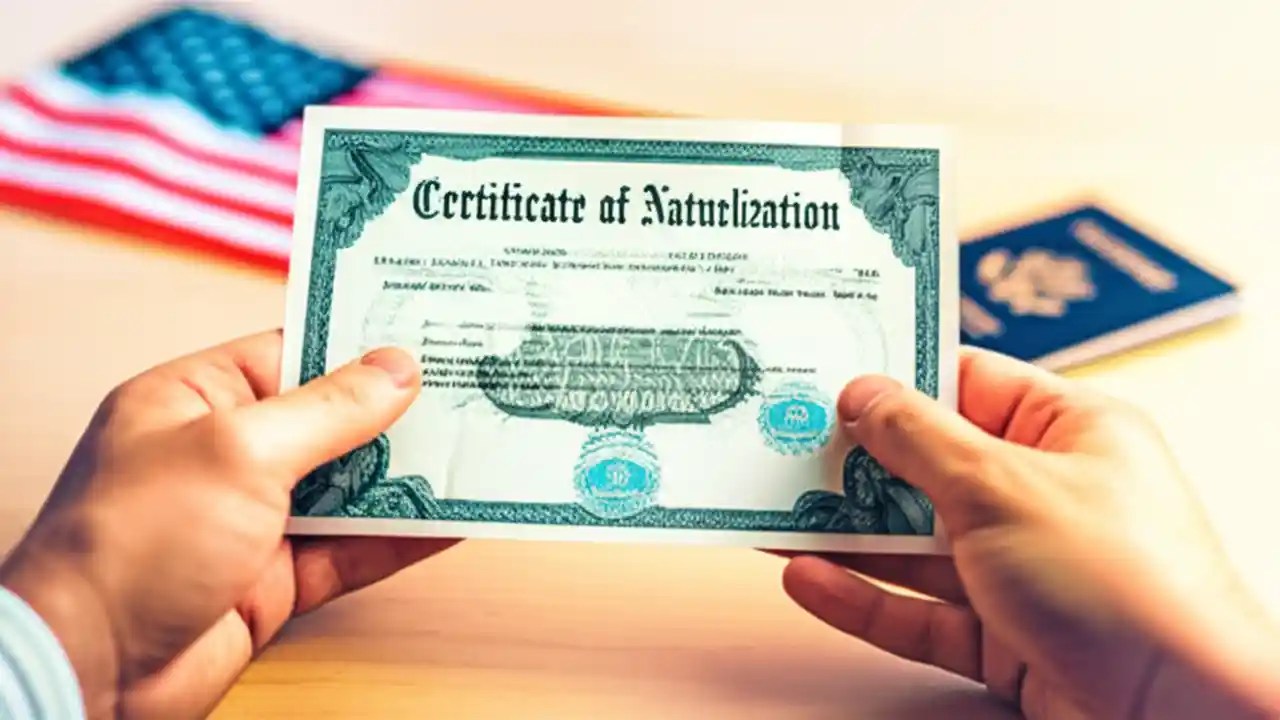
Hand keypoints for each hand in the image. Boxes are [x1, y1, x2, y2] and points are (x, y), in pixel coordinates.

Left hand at [0, 330, 455, 718]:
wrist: (94, 671)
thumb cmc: (135, 542)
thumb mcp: (240, 451)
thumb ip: (328, 409)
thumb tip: (398, 367)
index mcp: (193, 400)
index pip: (290, 354)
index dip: (358, 343)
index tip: (427, 333)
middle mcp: (224, 454)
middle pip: (329, 421)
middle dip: (396, 412)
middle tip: (471, 390)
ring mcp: (251, 519)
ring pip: (348, 487)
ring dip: (408, 475)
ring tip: (478, 451)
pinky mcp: (276, 579)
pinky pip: (352, 548)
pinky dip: (401, 536)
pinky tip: (452, 520)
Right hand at [780, 348, 1279, 718]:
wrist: (1182, 716)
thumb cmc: (1126, 584)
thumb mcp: (1004, 487)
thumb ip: (920, 439)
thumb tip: (863, 395)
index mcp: (1068, 432)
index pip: (968, 383)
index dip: (896, 378)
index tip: (826, 375)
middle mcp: (1043, 495)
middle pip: (928, 467)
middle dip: (855, 464)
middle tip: (780, 449)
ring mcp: (1021, 568)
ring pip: (913, 544)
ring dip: (846, 534)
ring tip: (774, 516)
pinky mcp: (1001, 635)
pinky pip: (917, 610)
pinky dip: (863, 598)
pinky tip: (808, 579)